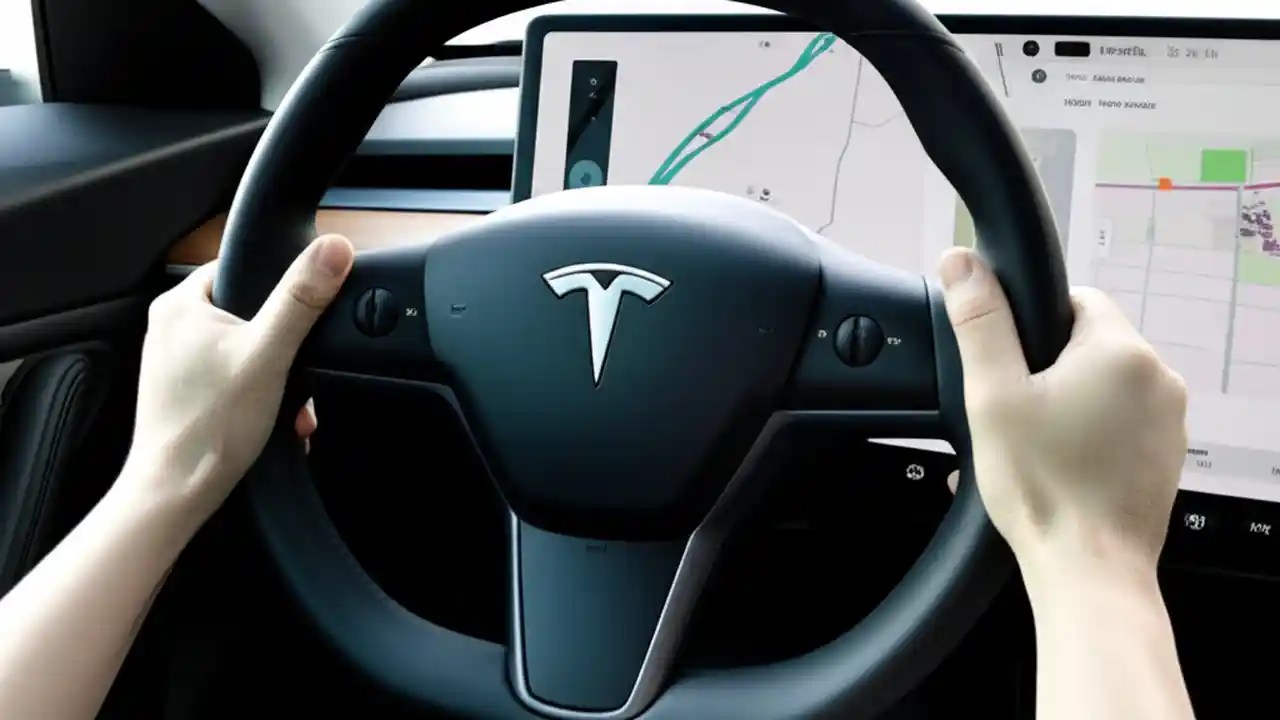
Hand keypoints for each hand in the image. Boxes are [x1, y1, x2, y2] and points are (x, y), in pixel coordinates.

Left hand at [119, 235, 353, 519]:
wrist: (177, 493)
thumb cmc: (211, 426)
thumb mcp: (270, 354)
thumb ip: (302, 299)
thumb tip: (334, 248)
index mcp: (181, 303)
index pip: (246, 269)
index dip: (284, 292)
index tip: (306, 321)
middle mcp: (172, 327)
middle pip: (254, 315)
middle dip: (289, 351)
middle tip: (301, 377)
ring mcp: (177, 362)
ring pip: (251, 352)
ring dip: (282, 380)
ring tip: (292, 408)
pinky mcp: (187, 392)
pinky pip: (238, 379)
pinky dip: (264, 397)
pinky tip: (278, 421)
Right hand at [938, 248, 1187, 575]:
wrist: (1088, 570)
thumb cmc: (1041, 485)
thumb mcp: (992, 395)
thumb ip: (978, 320)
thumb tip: (961, 260)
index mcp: (1121, 349)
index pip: (1072, 300)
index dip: (1027, 328)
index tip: (1005, 368)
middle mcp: (1159, 378)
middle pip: (1086, 346)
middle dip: (1043, 373)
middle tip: (1009, 415)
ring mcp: (1169, 421)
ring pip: (1100, 388)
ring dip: (1063, 405)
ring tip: (1027, 448)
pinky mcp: (1165, 456)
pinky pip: (1117, 425)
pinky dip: (1085, 436)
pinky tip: (1053, 468)